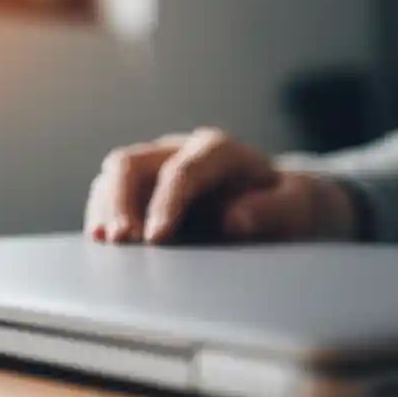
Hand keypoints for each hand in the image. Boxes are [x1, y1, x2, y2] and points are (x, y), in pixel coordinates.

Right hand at [84, 127, 355, 243]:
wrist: (278, 202)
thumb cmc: (286, 206)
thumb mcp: (296, 208)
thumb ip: (273, 210)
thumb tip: (234, 219)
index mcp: (219, 151)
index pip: (183, 171)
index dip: (166, 203)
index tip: (156, 237)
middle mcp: (180, 150)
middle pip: (133, 163)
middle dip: (121, 202)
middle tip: (120, 240)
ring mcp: (156, 167)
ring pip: (113, 176)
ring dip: (104, 210)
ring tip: (104, 245)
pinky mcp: (141, 189)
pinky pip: (108, 194)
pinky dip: (101, 217)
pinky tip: (101, 244)